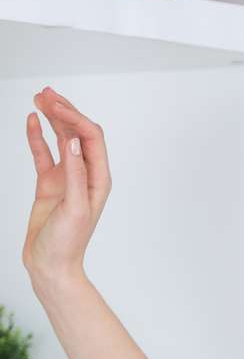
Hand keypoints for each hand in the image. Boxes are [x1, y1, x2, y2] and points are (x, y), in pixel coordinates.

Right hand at [23, 87, 111, 286]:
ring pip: (61, 139)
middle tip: (45, 93)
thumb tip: (73, 141)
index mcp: (98, 180)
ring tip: (38, 99)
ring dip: (52, 118)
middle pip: (78, 133)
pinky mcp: (50, 184)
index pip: (90, 138)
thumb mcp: (73, 207)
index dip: (74, 117)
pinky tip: (31, 120)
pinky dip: (37, 136)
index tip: (53, 105)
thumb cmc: (67, 243)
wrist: (51, 265)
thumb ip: (74, 173)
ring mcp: (66, 178)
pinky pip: (44, 153)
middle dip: (64, 111)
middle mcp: (85, 176)